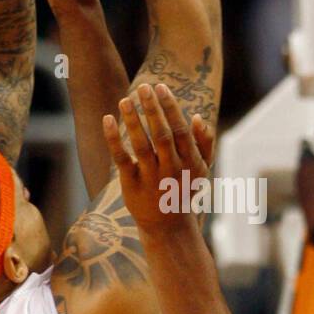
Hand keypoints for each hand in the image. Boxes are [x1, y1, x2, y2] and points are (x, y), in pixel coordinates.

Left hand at [103, 84, 215, 233]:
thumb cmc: (184, 189)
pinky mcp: (132, 185)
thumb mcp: (201, 169)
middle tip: (143, 87)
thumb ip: (204, 143)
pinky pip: (122, 159)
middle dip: (152, 109)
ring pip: (142, 146)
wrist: (168, 226)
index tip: (160, 87)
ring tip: (125, 100)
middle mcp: (171, 169)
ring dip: (132, 121)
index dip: (170, 107)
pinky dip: (114, 139)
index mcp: (190, 162)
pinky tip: (108, 119)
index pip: (180, 129)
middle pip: (162, 135)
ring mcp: (152, 178)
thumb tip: (197, 117)